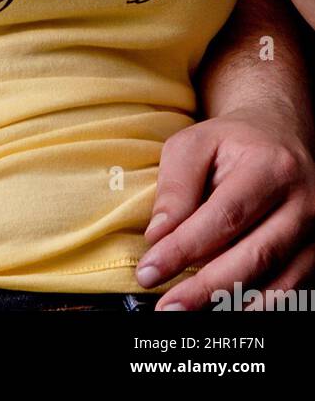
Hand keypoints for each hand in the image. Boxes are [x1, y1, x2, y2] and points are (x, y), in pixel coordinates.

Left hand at [137, 108, 314, 309]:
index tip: (150, 269)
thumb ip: (176, 187)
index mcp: (270, 167)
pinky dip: (257, 306)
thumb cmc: (230, 143)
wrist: (280, 135)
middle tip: (167, 307)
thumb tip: (158, 236)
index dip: (185, 247)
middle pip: (255, 256)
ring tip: (188, 313)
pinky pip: (291, 292)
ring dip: (231, 305)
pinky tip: (224, 312)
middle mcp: (303, 203)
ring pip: (278, 282)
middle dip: (207, 287)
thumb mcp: (194, 144)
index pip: (225, 216)